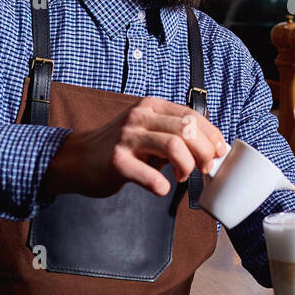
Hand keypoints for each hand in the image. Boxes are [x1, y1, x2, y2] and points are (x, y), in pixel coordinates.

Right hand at [41, 96, 227, 198]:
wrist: (76, 158)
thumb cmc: (118, 147)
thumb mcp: (146, 130)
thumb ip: (173, 134)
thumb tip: (208, 148)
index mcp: (151, 107)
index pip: (192, 115)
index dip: (212, 135)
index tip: (218, 152)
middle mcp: (140, 116)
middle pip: (187, 128)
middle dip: (204, 152)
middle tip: (203, 168)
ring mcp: (127, 137)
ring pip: (173, 145)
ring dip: (186, 166)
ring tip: (182, 176)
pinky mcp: (116, 160)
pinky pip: (149, 175)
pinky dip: (161, 185)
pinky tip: (161, 188)